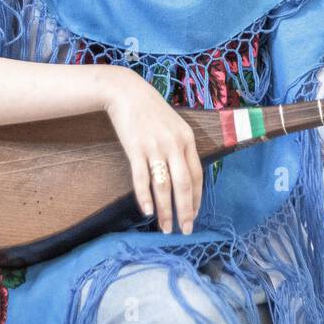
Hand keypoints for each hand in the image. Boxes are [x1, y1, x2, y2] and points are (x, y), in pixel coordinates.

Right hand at [105, 70, 202, 234]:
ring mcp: (155, 147)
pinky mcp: (136, 148)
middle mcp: (174, 145)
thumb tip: (186, 175)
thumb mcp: (174, 125)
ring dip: (165, 210)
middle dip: (185, 211)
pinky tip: (146, 211)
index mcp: (187, 139)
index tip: (194, 215)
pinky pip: (142, 178)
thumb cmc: (151, 110)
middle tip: (185, 231)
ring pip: (163, 186)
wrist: (127, 92)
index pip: (197, 176)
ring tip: (165, 227)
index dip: (196, 199)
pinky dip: (144, 197)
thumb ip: (181, 147)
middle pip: (183, 185)